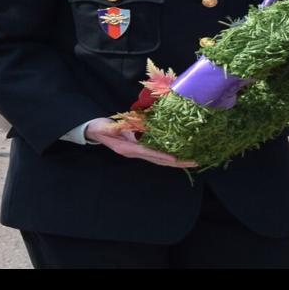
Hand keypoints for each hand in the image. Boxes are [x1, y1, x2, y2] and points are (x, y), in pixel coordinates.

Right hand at [83, 118, 197, 168]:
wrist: (93, 130)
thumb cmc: (101, 127)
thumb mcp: (111, 127)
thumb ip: (124, 130)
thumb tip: (137, 134)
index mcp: (129, 148)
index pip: (150, 153)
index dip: (165, 156)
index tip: (179, 159)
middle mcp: (135, 153)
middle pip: (160, 160)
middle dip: (178, 162)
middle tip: (195, 162)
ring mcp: (137, 152)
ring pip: (160, 159)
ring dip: (176, 161)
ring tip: (191, 160)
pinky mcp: (138, 148)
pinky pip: (156, 154)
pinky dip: (167, 155)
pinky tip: (177, 154)